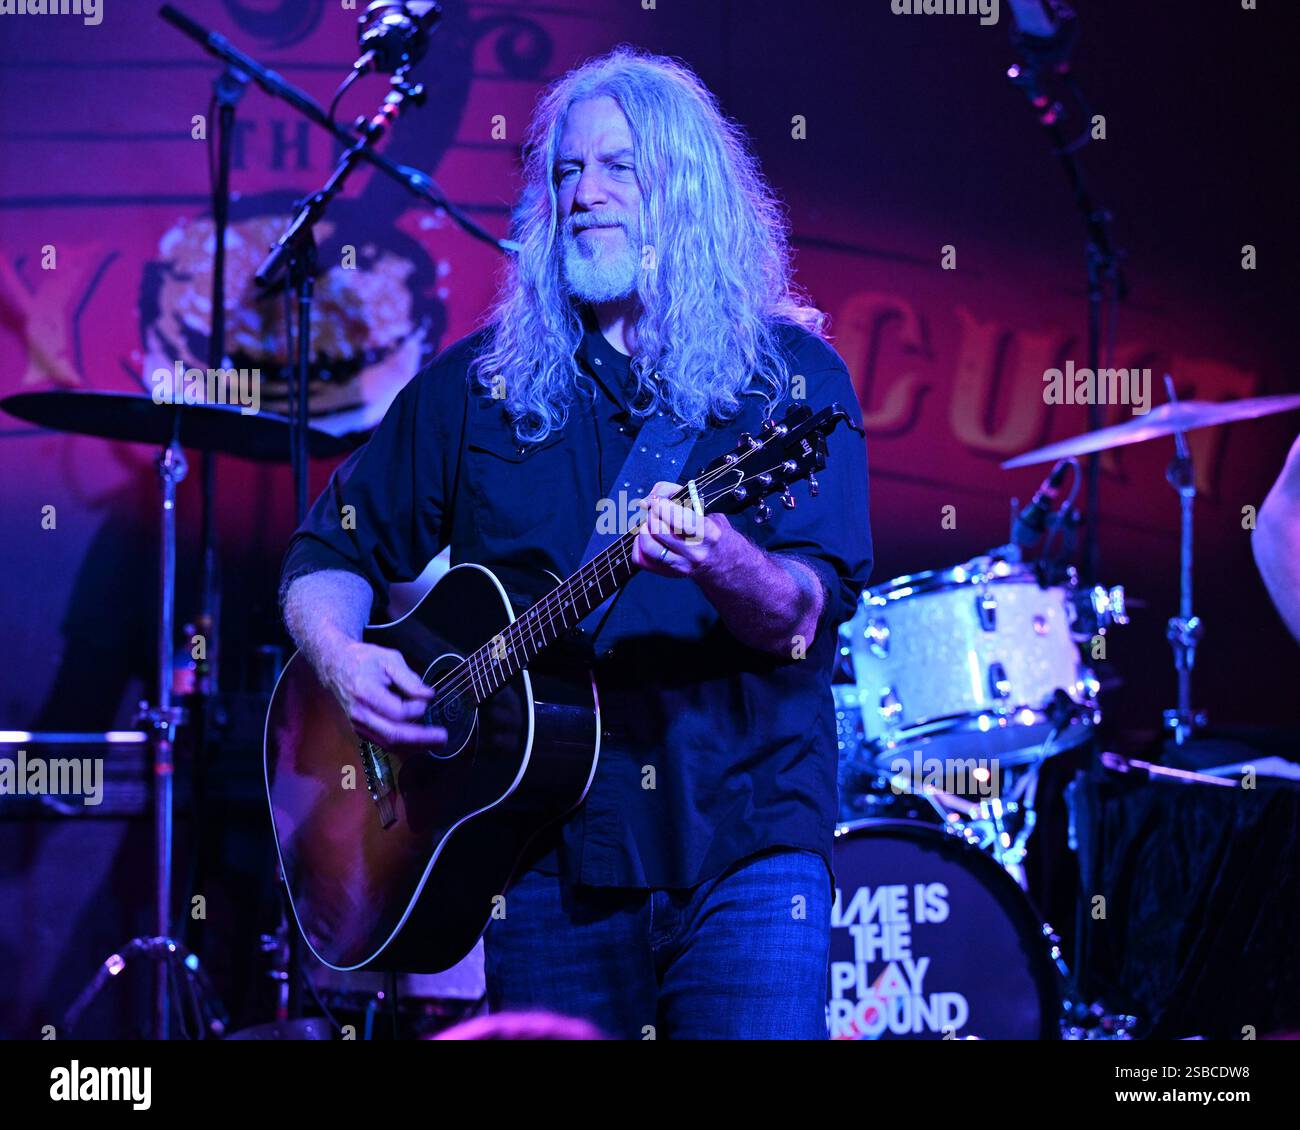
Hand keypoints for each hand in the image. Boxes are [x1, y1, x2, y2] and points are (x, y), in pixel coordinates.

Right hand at [323, 641, 446, 756]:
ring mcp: (358, 725)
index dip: (417, 709)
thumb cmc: (364, 660)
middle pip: (393, 735)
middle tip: (443, 737)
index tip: (428, 698)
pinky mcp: (361, 731)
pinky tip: (420, 743)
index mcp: (365, 693)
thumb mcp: (389, 659)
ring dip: (415, 747)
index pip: (397, 712)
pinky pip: (384, 744)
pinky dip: (403, 746)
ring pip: (389, 744)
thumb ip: (409, 679)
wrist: (335, 666)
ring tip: (436, 743)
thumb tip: (428, 696)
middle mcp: (360, 714)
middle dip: (421, 739)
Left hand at [631, 481, 739, 579]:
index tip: (658, 499)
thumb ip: (684, 496)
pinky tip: (647, 536)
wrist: (724, 562)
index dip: (663, 506)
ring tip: (650, 522)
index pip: (681, 520)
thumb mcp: (710, 509)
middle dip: (652, 513)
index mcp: (708, 533)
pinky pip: (642, 560)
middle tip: (655, 508)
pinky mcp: (669, 573)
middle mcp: (695, 552)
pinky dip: (638, 545)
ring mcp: (681, 565)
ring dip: (644, 529)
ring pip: (649, 546)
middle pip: (659, 530)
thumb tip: (656, 494)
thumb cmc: (716, 533)